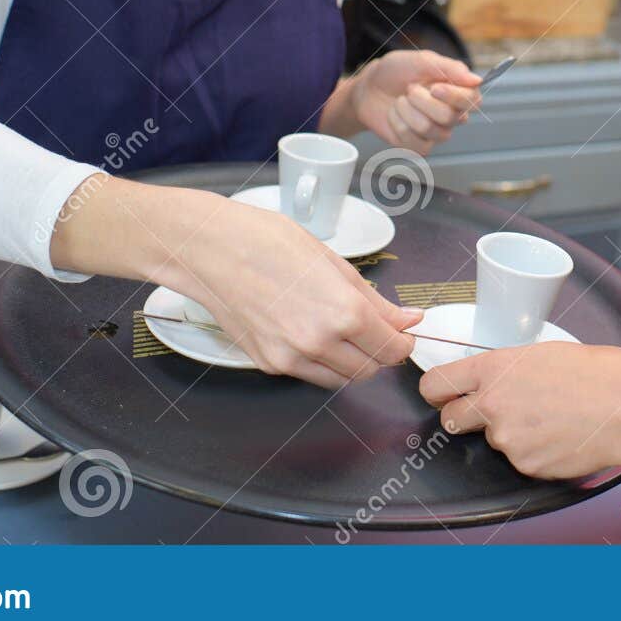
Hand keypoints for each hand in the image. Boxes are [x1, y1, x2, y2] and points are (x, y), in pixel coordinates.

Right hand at [180, 191, 423, 388]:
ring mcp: (290, 358)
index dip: (402, 341)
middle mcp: (318, 342)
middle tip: (375, 329)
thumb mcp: (334, 262)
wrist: (211, 250)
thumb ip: (375, 299)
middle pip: (369, 370)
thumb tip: (408, 319)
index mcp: (343, 312)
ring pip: (340, 379)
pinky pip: (310, 374)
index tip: (402, 331)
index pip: (391, 348)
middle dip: (379, 352)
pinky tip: (311, 332)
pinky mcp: (269, 365)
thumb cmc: (269, 242)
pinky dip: (321, 361)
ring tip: (341, 329)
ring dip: (351, 361)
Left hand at [349, 50, 482, 155]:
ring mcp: (436, 132)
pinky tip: (395, 116)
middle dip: (421, 100)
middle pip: (448, 117)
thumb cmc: (397, 71)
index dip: (454, 96)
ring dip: (406, 110)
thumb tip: (478, 80)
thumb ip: (450, 68)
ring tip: (400, 100)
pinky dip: (398, 125)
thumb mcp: (422, 60)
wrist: (369, 88)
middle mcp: (452, 114)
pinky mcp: (419, 146)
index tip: (435, 87)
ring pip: (428, 129)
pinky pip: (415, 143)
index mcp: (457, 91)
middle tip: (410, 89)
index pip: (473, 100)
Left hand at [418, 342, 620, 478]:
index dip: (434, 390)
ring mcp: (507, 438)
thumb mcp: (542, 352)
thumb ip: (508, 367)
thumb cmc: (596, 373)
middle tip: (490, 412)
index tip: (438, 393)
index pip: (436, 383)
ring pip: (493, 439)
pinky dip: (533, 450)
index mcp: (494, 368)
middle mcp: (492, 403)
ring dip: (511, 432)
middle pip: (450, 419)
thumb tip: (495, 377)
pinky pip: (519, 458)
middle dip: (463, 417)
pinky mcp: (525, 464)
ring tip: (549, 418)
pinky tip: (558, 435)